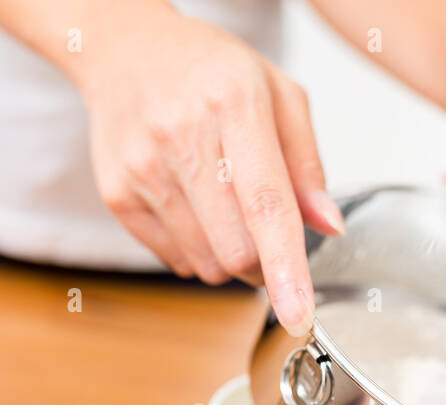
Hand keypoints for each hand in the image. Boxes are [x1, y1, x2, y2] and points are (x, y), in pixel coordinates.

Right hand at [72, 9, 342, 334]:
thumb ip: (306, 163)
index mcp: (233, 104)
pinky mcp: (118, 193)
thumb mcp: (276, 94)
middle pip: (236, 250)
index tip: (300, 315)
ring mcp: (143, 168)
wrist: (125, 49)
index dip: (287, 270)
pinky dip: (197, 251)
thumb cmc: (209, 71)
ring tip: (225, 208)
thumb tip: (327, 227)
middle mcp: (182, 135)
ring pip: (206, 263)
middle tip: (269, 238)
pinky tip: (193, 206)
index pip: (266, 205)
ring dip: (231, 258)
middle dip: (264, 264)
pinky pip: (175, 259)